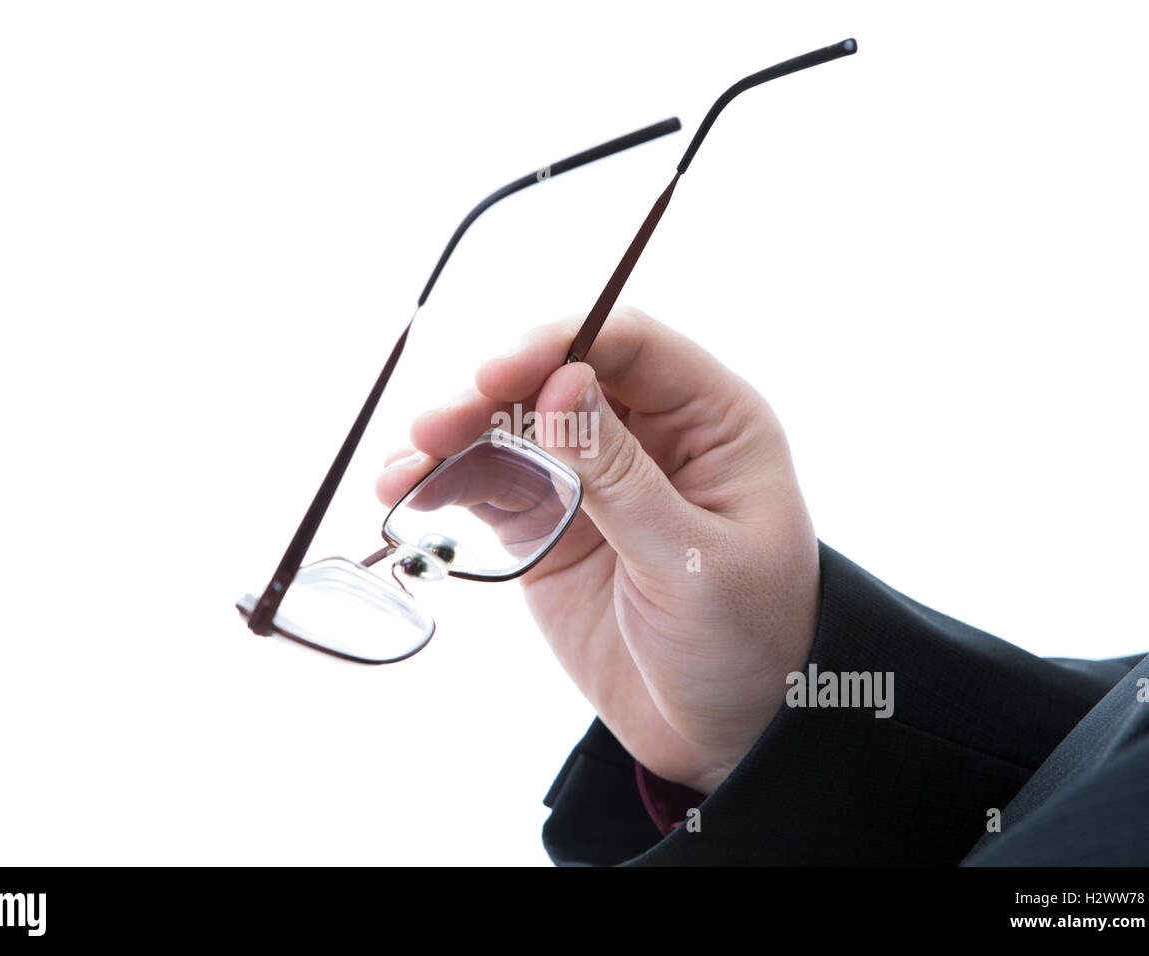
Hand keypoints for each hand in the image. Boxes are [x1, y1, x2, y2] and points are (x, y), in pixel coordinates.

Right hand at [376, 307, 819, 794]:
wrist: (727, 730)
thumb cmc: (746, 640)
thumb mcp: (692, 562)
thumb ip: (623, 477)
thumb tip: (562, 387)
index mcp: (713, 422)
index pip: (631, 346)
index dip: (560, 344)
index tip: (497, 375)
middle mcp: (651, 434)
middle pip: (558, 378)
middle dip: (490, 397)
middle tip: (434, 429)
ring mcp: (595, 477)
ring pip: (515, 429)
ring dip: (455, 440)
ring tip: (402, 471)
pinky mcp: (552, 523)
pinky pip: (494, 486)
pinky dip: (449, 486)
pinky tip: (407, 493)